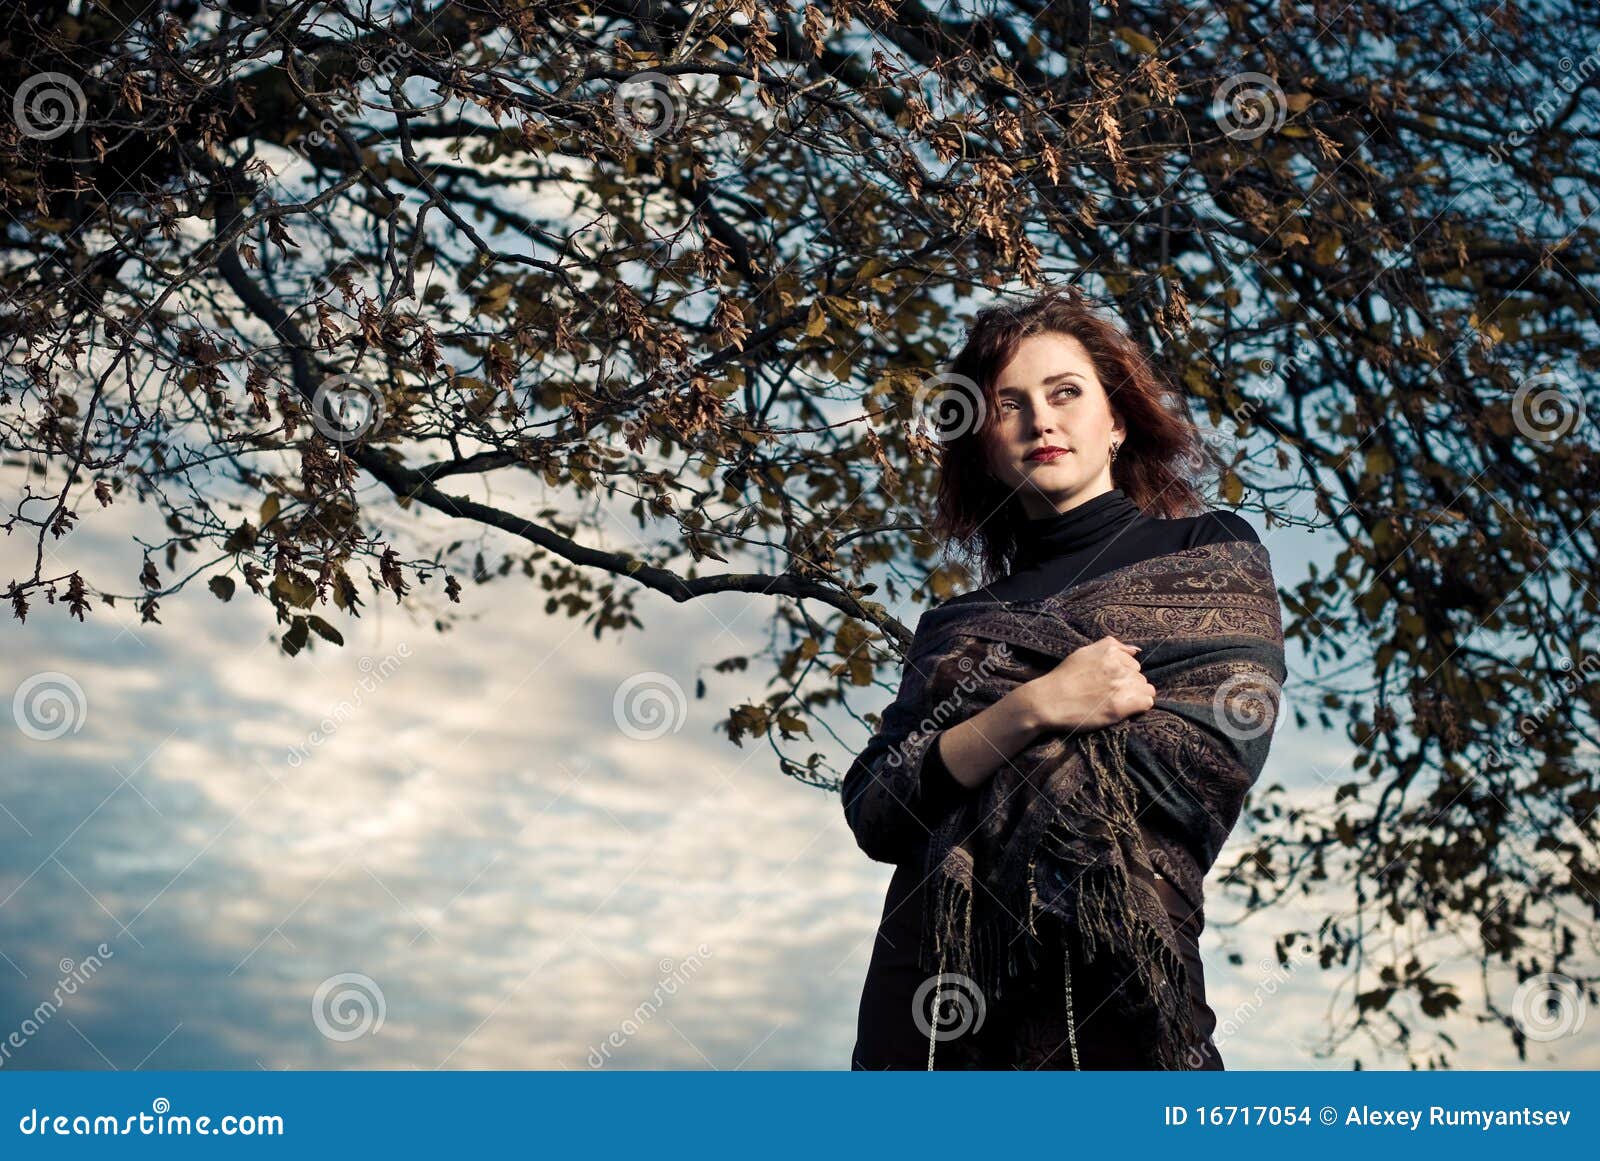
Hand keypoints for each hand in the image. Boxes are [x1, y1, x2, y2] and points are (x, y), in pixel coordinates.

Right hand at [1021, 635, 1156, 732]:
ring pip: (1146, 689)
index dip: (1123, 674)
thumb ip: (1112, 647)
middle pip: (1139, 676)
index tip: (1108, 682)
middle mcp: (1118, 666)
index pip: (1133, 663)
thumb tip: (1136, 650)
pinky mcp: (1121, 705)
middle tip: (1109, 693)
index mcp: (1109, 651)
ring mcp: (1120, 685)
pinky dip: (1139, 706)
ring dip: (1135, 695)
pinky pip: (1147, 702)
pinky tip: (1125, 709)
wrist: (1048, 701)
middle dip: (1129, 684)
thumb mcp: (1084, 652)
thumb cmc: (1063, 678)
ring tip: (1115, 701)